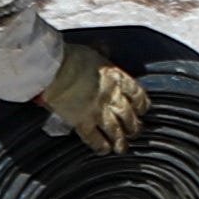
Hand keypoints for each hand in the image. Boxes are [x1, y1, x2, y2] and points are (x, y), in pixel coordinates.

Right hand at [37, 41, 147, 155]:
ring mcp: (98, 111)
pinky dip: (100, 146)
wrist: (55, 69)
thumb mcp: (93, 51)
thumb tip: (103, 48)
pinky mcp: (82, 122)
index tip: (143, 109)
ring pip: (115, 130)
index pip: (137, 94)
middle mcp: (111, 96)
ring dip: (121, 140)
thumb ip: (101, 54)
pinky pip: (95, 139)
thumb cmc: (70, 57)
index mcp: (116, 77)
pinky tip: (104, 150)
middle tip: (136, 131)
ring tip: (123, 148)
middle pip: (128, 115)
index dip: (142, 104)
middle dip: (134, 125)